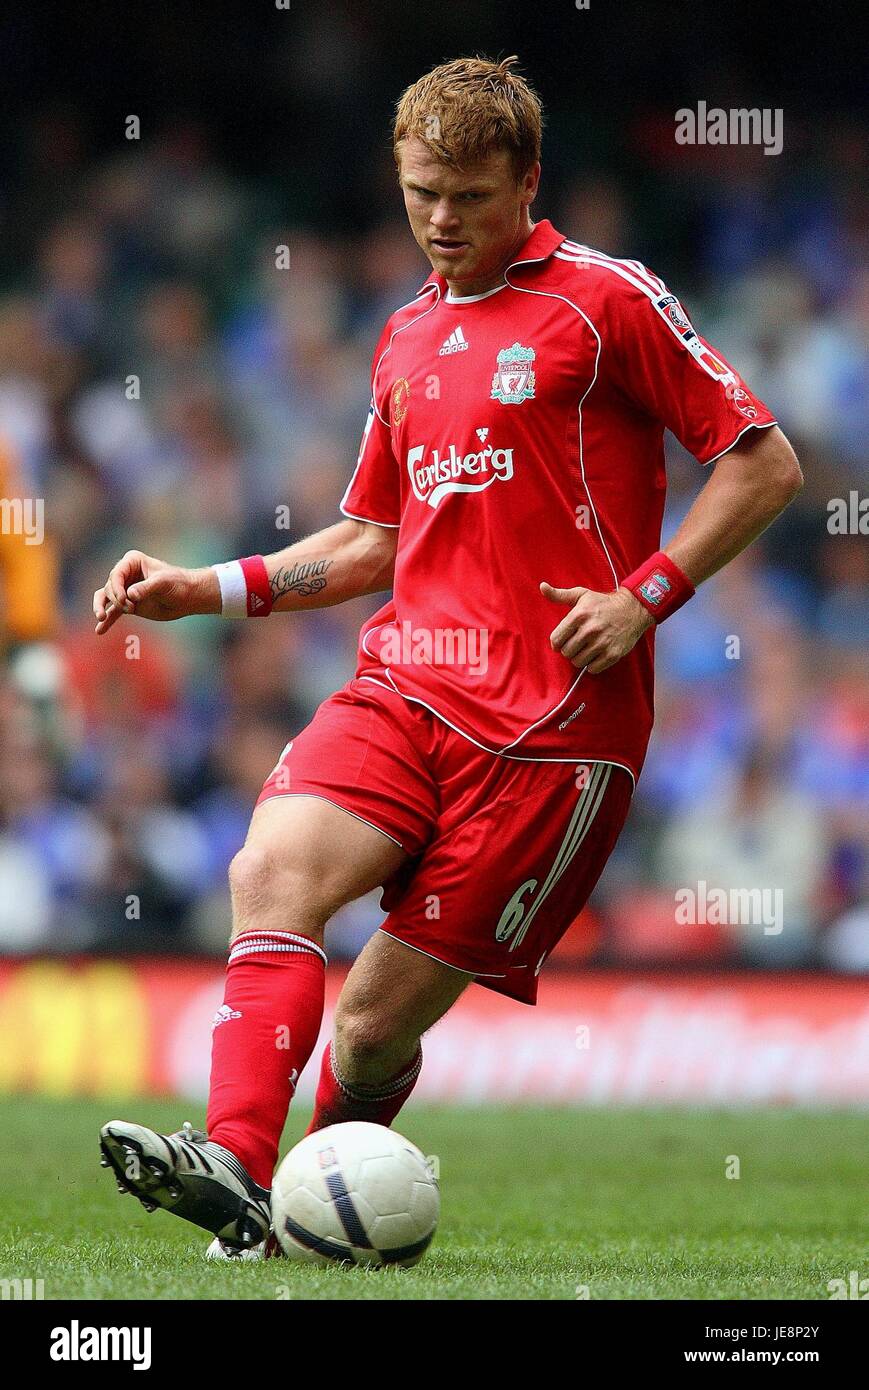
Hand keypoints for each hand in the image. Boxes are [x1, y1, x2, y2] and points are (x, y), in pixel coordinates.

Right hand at [93, 552, 219, 633]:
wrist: (189, 597)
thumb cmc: (179, 584)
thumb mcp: (164, 583)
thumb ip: (146, 588)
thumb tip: (130, 596)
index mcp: (133, 562)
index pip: (116, 574)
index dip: (116, 588)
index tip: (125, 599)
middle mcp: (126, 574)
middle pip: (110, 587)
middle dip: (116, 599)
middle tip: (129, 608)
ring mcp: (126, 590)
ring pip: (106, 598)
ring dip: (101, 608)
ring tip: (101, 618)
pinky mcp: (129, 604)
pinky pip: (113, 612)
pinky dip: (107, 621)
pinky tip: (100, 630)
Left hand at [540, 581, 652, 672]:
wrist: (633, 609)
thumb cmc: (603, 603)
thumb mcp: (581, 595)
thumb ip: (559, 595)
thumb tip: (542, 587)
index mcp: (579, 615)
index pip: (556, 639)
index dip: (557, 642)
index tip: (563, 640)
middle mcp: (590, 630)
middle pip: (566, 652)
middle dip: (569, 649)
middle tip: (577, 643)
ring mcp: (602, 643)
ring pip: (578, 662)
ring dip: (580, 657)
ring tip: (587, 648)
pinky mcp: (612, 654)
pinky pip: (592, 669)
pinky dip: (592, 664)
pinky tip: (597, 654)